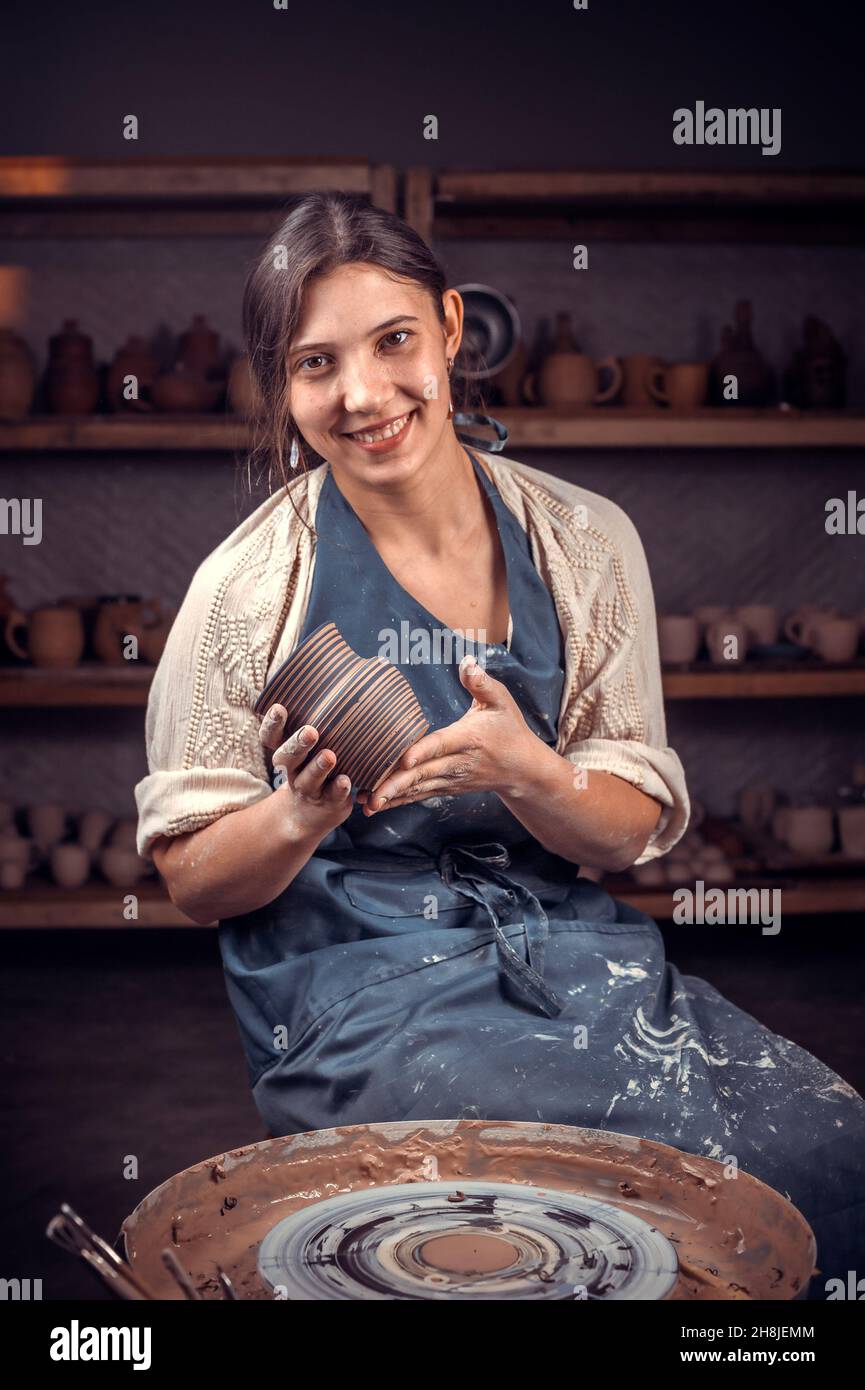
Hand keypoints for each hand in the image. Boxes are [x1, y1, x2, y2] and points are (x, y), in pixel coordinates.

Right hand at [259, 704, 352, 838]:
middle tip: (311, 731)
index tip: (280, 707)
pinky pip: (332, 796)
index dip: (273, 723)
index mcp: (286, 749)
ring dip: (318, 767)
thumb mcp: (316, 739)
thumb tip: (374, 663)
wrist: (312, 813)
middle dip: (297, 744)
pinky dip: (338, 789)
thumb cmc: (318, 761)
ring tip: (329, 755)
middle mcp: (293, 769)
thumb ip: (332, 709)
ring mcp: (309, 787)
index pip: (271, 736)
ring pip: (309, 778)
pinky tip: (346, 781)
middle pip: (287, 756)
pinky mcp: (327, 802)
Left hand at [358, 657, 536, 814]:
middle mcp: (458, 763)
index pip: (441, 745)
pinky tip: (373, 805)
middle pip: (423, 774)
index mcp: (468, 739)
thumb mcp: (502, 701)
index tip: (403, 760)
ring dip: (391, 797)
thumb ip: (481, 683)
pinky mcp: (446, 787)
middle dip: (396, 785)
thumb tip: (466, 661)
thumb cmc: (509, 729)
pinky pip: (419, 795)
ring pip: (418, 789)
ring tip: (365, 804)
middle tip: (371, 796)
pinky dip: (397, 801)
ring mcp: (451, 779)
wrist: (522, 768)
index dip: (422, 752)